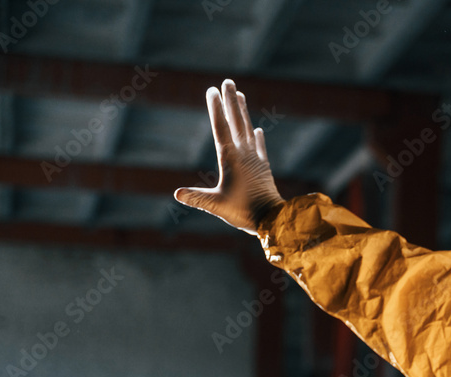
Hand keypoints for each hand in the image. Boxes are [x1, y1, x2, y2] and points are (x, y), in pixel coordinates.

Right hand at [174, 79, 283, 234]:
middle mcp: (245, 154)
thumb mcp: (216, 205)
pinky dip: (258, 137)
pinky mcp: (263, 167)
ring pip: (248, 130)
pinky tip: (258, 130)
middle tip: (228, 81)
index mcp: (231, 158)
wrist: (273, 219)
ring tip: (241, 95)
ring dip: (243, 112)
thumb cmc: (244, 212)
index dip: (215, 108)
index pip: (220, 128)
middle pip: (236, 122)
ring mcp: (256, 159)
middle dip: (231, 101)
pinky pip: (260, 147)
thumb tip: (177, 194)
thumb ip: (197, 198)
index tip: (212, 90)